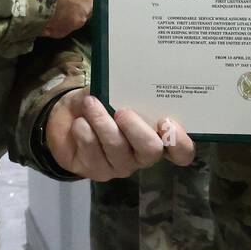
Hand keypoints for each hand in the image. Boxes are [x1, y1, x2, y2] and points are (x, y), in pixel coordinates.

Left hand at [46, 90, 194, 180]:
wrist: (69, 116)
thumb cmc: (101, 101)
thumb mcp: (117, 91)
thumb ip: (130, 91)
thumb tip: (136, 77)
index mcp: (156, 135)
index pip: (181, 152)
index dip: (179, 142)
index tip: (166, 120)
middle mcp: (141, 155)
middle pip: (150, 151)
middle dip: (136, 128)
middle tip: (122, 111)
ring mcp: (119, 166)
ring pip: (116, 148)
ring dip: (102, 121)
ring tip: (90, 104)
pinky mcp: (95, 171)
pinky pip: (92, 152)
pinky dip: (84, 130)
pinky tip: (80, 122)